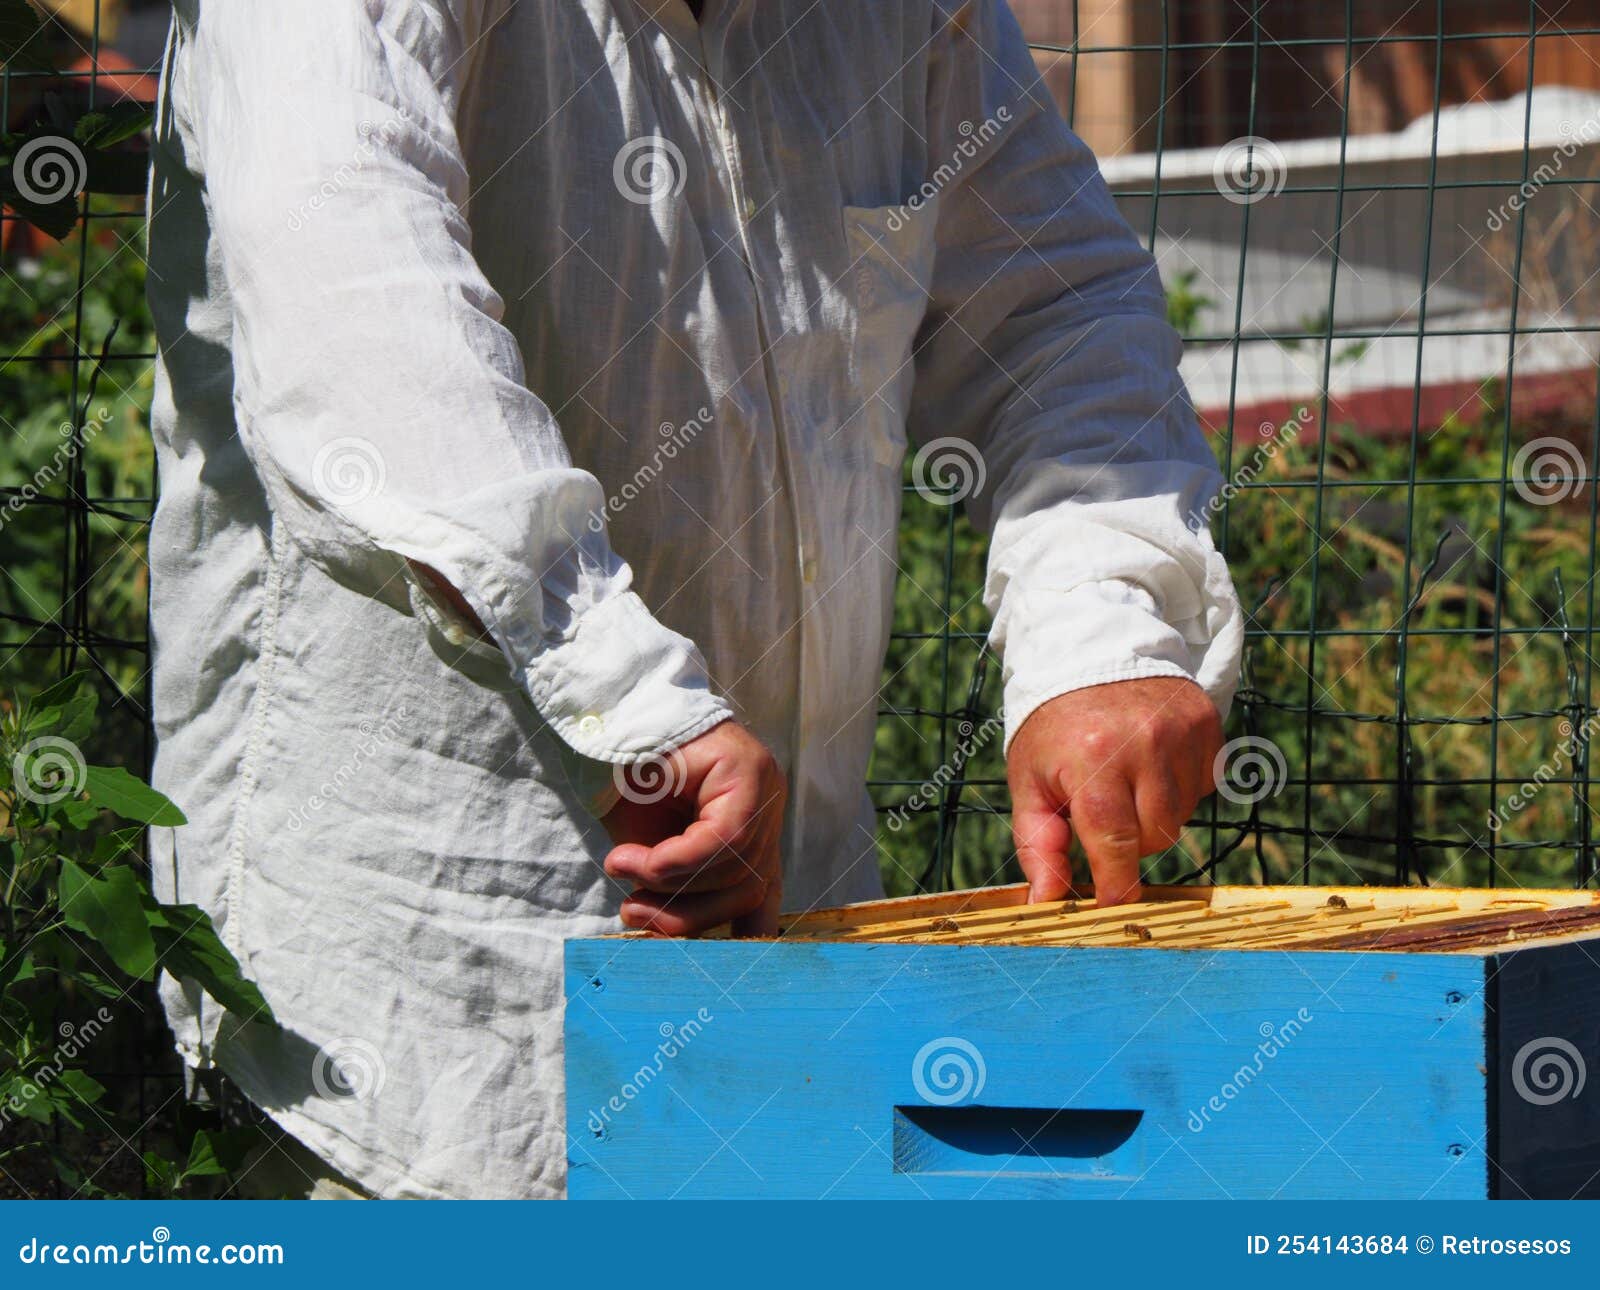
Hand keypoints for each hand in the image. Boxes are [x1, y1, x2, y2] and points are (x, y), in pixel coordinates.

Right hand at [601, 720, 786, 936]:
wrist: (607, 729)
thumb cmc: (629, 794)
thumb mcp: (656, 858)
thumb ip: (678, 892)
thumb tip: (677, 941)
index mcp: (753, 837)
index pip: (762, 898)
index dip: (739, 935)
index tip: (707, 966)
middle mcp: (768, 812)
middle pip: (748, 888)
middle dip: (687, 913)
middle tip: (633, 913)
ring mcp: (764, 787)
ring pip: (735, 866)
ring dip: (668, 881)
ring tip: (624, 868)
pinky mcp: (748, 769)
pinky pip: (723, 838)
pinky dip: (674, 859)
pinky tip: (633, 858)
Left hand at [1006, 677, 1221, 906]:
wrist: (1089, 652)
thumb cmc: (1053, 726)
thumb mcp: (1029, 780)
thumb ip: (1038, 843)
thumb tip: (1047, 903)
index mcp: (1092, 759)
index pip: (1116, 844)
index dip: (1116, 885)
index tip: (1112, 905)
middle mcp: (1144, 743)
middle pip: (1156, 836)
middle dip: (1130, 841)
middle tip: (1104, 814)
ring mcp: (1182, 731)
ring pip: (1183, 814)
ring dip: (1155, 812)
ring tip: (1125, 780)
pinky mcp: (1207, 722)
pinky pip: (1204, 783)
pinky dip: (1180, 785)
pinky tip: (1152, 762)